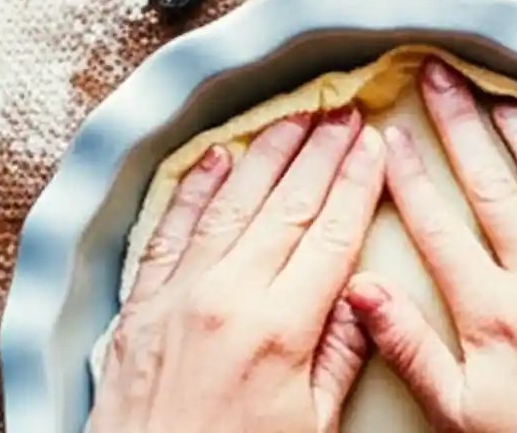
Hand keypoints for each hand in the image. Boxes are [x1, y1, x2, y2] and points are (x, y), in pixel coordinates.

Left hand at [90, 109, 385, 432]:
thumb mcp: (310, 426)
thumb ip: (339, 354)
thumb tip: (361, 294)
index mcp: (280, 329)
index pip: (332, 234)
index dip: (357, 184)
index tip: (374, 146)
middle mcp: (227, 297)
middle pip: (288, 205)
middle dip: (322, 153)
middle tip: (345, 114)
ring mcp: (178, 294)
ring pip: (232, 202)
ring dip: (268, 154)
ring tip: (296, 119)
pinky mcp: (141, 303)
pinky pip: (171, 228)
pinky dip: (195, 188)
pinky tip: (216, 158)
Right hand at [346, 59, 516, 432]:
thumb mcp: (458, 413)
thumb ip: (408, 347)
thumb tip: (360, 291)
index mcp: (492, 312)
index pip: (437, 225)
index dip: (409, 175)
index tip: (391, 134)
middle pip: (492, 184)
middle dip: (459, 123)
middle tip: (438, 75)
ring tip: (498, 91)